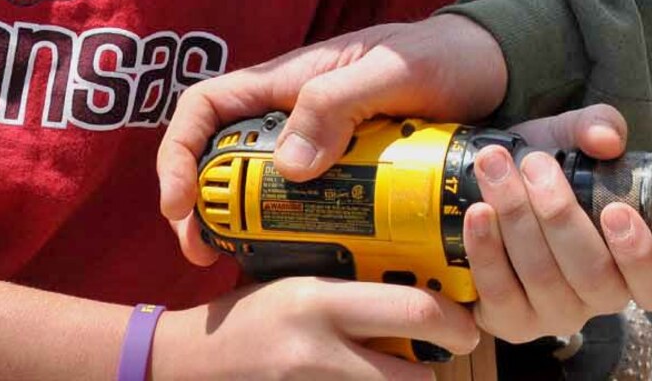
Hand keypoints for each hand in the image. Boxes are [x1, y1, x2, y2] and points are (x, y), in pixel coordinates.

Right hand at [152, 277, 478, 380]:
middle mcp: (318, 353)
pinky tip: (370, 378)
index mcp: (321, 302)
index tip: (466, 321)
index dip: (454, 323)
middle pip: (414, 378)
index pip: (414, 312)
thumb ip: (350, 288)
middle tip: (450, 353)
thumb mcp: (299, 284)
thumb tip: (418, 281)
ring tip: (406, 369)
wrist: (185, 364)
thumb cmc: (247, 316)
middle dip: (440, 369)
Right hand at [158, 16, 508, 266]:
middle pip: (223, 158)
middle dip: (204, 206)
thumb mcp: (396, 71)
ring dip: (246, 226)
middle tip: (206, 255)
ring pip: (262, 189)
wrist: (496, 69)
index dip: (180, 151)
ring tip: (245, 268)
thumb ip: (340, 102)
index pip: (208, 106)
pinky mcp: (351, 175)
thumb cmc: (445, 56)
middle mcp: (297, 114)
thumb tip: (288, 165)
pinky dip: (297, 234)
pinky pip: (308, 206)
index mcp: (292, 81)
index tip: (180, 203)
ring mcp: (323, 146)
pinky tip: (305, 265)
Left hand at [461, 105, 651, 342]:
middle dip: (560, 216)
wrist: (494, 182)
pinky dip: (487, 250)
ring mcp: (554, 314)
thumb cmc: (547, 165)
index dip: (640, 256)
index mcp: (632, 262)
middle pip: (591, 275)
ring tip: (496, 169)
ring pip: (543, 278)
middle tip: (536, 166)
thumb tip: (606, 139)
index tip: (615, 210)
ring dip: (517, 218)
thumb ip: (598, 125)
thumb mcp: (573, 137)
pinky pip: (500, 293)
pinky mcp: (509, 320)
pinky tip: (477, 213)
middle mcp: (598, 297)